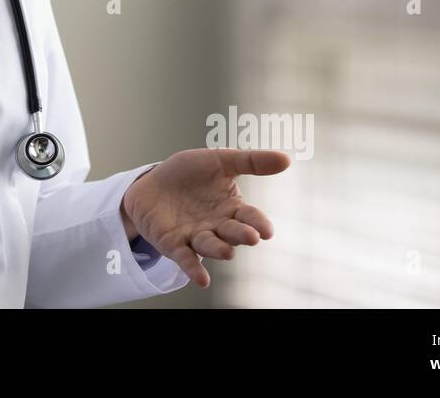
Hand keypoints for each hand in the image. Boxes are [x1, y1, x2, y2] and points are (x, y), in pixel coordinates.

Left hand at [121, 148, 290, 287]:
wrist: (151, 181)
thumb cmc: (189, 173)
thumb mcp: (220, 161)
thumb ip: (252, 161)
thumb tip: (287, 160)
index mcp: (231, 207)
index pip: (249, 217)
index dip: (258, 223)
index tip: (267, 230)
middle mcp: (217, 226)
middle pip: (232, 233)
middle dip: (241, 235)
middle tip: (251, 237)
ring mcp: (195, 236)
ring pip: (210, 246)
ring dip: (219, 250)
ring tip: (228, 252)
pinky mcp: (174, 245)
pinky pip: (185, 258)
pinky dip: (193, 269)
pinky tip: (202, 280)